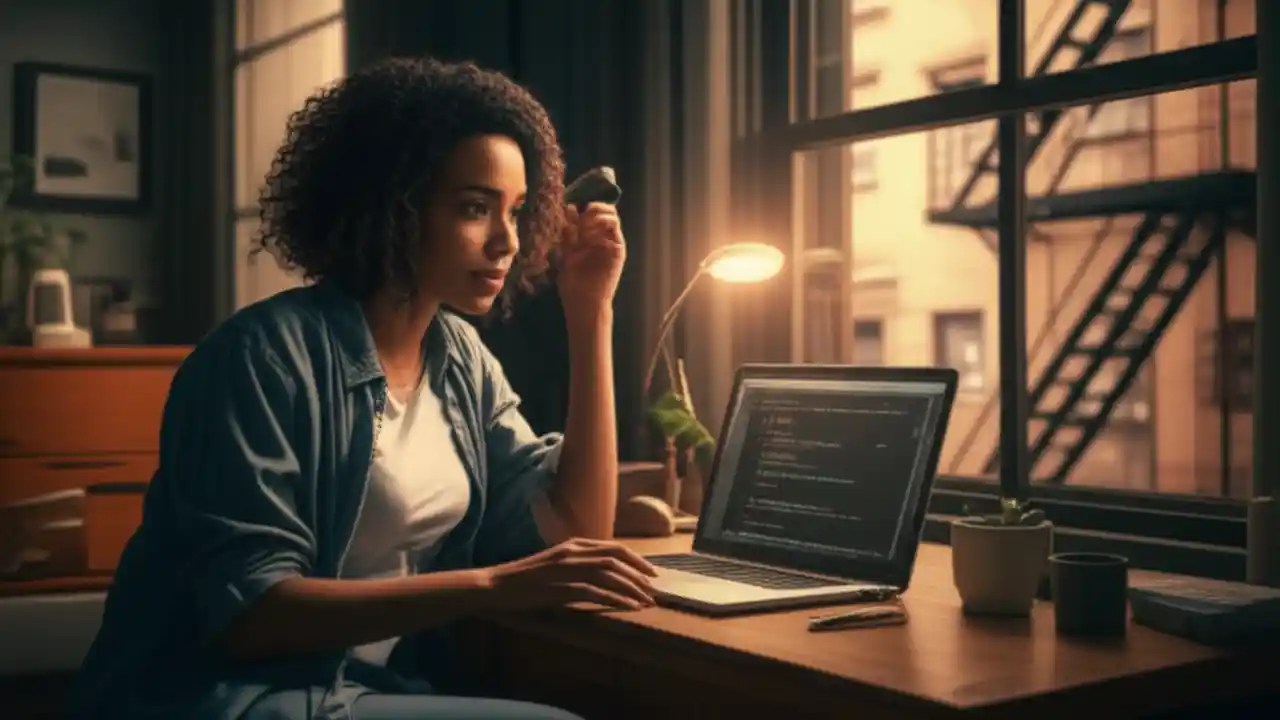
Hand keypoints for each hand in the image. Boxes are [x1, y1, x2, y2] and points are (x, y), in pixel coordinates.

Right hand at [482, 537, 657, 611]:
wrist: (496, 586)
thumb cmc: (525, 578)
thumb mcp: (555, 563)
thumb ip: (578, 563)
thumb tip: (604, 573)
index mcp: (573, 545)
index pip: (613, 548)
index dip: (636, 560)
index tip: (651, 573)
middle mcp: (573, 553)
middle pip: (616, 559)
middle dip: (639, 574)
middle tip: (654, 590)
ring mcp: (566, 569)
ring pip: (609, 574)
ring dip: (632, 588)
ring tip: (646, 601)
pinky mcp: (560, 588)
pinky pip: (596, 592)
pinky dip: (616, 600)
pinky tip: (629, 608)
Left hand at [558, 203, 625, 311]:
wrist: (584, 303)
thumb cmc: (573, 284)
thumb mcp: (566, 253)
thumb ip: (569, 233)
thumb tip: (570, 207)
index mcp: (588, 239)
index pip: (590, 213)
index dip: (582, 204)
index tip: (569, 205)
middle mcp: (602, 238)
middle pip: (602, 209)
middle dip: (589, 207)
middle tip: (578, 217)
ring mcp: (611, 242)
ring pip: (610, 214)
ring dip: (594, 215)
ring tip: (583, 230)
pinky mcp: (619, 248)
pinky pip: (614, 225)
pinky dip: (602, 222)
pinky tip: (589, 235)